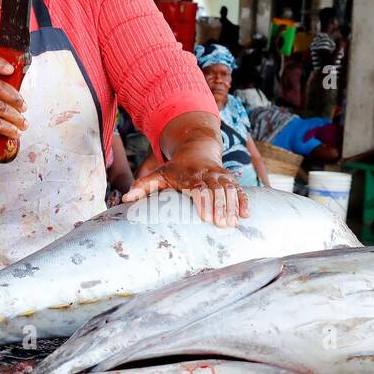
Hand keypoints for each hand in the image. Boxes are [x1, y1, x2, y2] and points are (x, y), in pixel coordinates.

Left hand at [123, 141, 248, 227]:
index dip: (204, 201)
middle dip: (221, 207)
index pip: (199, 187)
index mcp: (190, 174)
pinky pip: (239, 189)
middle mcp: (208, 173)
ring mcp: (221, 175)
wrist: (196, 148)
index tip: (206, 218)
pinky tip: (247, 215)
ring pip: (230, 189)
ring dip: (233, 206)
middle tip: (223, 225)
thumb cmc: (174, 169)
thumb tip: (126, 199)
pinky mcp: (230, 178)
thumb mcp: (157, 174)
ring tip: (233, 224)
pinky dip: (243, 201)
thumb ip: (143, 186)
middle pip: (217, 189)